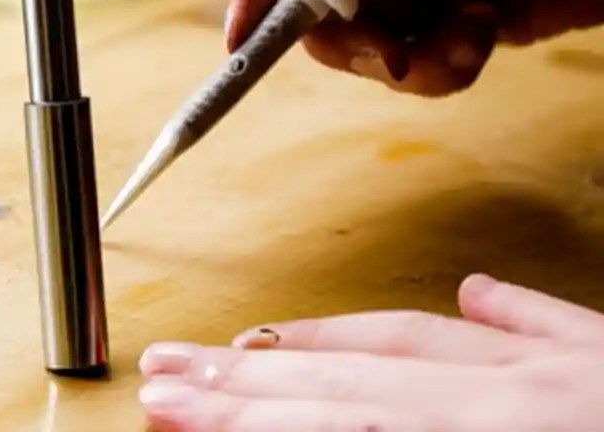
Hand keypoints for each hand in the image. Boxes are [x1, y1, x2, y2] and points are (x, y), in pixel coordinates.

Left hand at [138, 273, 603, 429]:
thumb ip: (548, 325)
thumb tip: (484, 289)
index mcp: (526, 376)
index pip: (393, 345)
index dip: (309, 342)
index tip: (239, 343)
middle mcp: (495, 406)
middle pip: (346, 383)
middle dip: (245, 379)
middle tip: (159, 374)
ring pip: (347, 425)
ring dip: (251, 421)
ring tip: (170, 411)